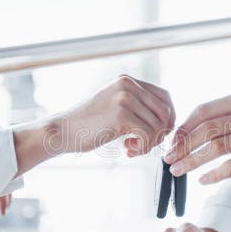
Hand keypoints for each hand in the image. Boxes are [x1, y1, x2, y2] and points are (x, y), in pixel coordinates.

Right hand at [13, 75, 174, 175]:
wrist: (62, 131)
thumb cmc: (88, 124)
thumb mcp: (114, 105)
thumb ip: (136, 105)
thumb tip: (167, 119)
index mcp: (127, 80)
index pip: (164, 96)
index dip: (168, 118)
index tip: (158, 134)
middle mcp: (128, 85)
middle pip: (166, 111)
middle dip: (161, 133)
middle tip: (144, 145)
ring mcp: (125, 98)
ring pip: (158, 125)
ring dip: (149, 143)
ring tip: (132, 148)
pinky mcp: (121, 115)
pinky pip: (148, 135)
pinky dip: (142, 148)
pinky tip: (127, 150)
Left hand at [163, 93, 230, 184]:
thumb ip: (218, 119)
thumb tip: (181, 134)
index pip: (203, 111)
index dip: (183, 127)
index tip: (171, 141)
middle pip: (206, 129)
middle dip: (183, 145)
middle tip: (169, 158)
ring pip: (215, 147)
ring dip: (192, 160)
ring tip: (178, 170)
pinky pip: (230, 166)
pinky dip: (214, 174)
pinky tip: (202, 181)